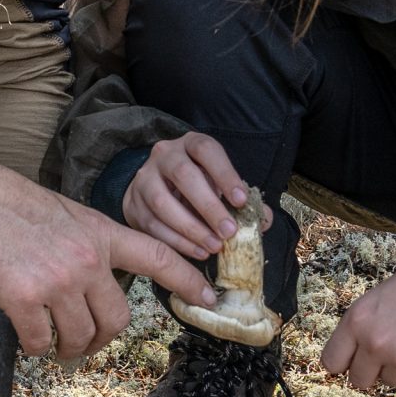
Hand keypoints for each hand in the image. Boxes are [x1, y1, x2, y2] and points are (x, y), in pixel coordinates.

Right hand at [0, 141, 217, 358]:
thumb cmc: (6, 204)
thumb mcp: (64, 213)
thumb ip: (89, 246)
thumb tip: (100, 285)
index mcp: (100, 232)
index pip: (158, 256)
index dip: (187, 280)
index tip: (209, 298)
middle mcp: (86, 258)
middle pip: (118, 320)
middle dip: (102, 339)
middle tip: (85, 342)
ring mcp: (57, 279)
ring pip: (81, 338)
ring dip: (68, 350)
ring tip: (54, 343)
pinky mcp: (23, 298)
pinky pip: (42, 343)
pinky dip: (36, 347)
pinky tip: (26, 334)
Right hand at [120, 132, 250, 258]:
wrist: (157, 187)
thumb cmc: (197, 185)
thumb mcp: (219, 183)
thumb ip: (241, 199)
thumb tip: (262, 220)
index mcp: (190, 144)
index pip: (206, 150)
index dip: (225, 174)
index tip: (242, 201)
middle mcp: (164, 155)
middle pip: (183, 175)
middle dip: (208, 207)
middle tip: (229, 232)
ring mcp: (144, 179)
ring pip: (163, 202)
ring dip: (191, 228)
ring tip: (214, 247)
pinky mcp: (132, 203)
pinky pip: (152, 225)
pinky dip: (176, 242)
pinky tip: (196, 252)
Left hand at [320, 263, 395, 391]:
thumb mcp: (376, 300)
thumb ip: (360, 328)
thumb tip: (351, 356)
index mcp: (356, 322)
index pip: (332, 361)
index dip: (343, 362)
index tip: (350, 361)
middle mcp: (374, 345)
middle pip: (358, 380)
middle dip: (369, 371)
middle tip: (384, 356)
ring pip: (388, 381)